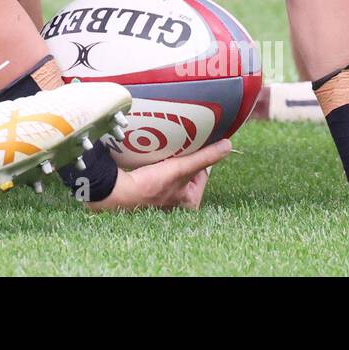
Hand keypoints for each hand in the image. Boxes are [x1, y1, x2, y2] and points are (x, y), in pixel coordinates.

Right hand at [87, 140, 231, 212]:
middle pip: (186, 171)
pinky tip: (151, 155)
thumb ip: (205, 157)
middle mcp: (177, 203)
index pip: (202, 173)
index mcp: (191, 202)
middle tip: (176, 147)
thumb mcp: (183, 168)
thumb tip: (227, 146)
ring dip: (169, 160)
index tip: (191, 146)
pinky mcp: (147, 191)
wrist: (121, 191)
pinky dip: (156, 164)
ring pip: (172, 171)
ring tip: (164, 149)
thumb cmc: (153, 185)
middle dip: (181, 159)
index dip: (197, 158)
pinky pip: (157, 173)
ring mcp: (161, 198)